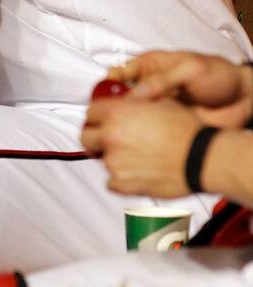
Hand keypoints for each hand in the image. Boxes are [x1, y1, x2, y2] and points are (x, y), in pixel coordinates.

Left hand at [82, 96, 201, 196]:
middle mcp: (111, 136)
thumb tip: (125, 103)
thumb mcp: (161, 102)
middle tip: (109, 140)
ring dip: (113, 158)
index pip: (90, 112)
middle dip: (95, 138)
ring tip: (137, 157)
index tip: (100, 120)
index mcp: (117, 113)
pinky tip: (138, 172)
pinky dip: (121, 179)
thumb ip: (135, 103)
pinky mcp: (121, 184)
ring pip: (101, 160)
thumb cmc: (186, 130)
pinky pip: (111, 182)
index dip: (96, 116)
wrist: (201, 158)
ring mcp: (114, 162)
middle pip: (86, 137)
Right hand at [108, 51, 252, 128]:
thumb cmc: (220, 76)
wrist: (242, 100)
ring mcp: (154, 108)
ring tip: (120, 133)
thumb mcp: (189, 68)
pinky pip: (143, 132)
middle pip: (117, 99)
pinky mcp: (162, 126)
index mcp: (150, 67)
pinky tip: (136, 142)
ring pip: (127, 118)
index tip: (102, 101)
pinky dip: (137, 137)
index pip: (117, 75)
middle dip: (109, 110)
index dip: (106, 88)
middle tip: (106, 122)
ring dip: (122, 125)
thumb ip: (160, 80)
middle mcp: (148, 87)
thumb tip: (133, 96)